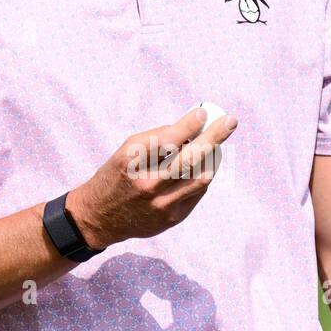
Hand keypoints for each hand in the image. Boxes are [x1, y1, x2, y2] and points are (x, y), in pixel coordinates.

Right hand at [66, 106, 237, 250]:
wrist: (100, 218)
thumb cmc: (119, 176)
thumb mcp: (127, 152)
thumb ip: (158, 139)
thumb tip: (195, 127)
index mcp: (132, 162)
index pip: (167, 139)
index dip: (189, 125)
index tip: (203, 113)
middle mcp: (147, 184)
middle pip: (190, 158)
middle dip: (215, 136)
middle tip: (230, 121)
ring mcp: (161, 204)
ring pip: (201, 177)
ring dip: (213, 157)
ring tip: (216, 145)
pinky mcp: (172, 218)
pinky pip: (197, 191)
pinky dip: (201, 175)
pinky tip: (201, 166)